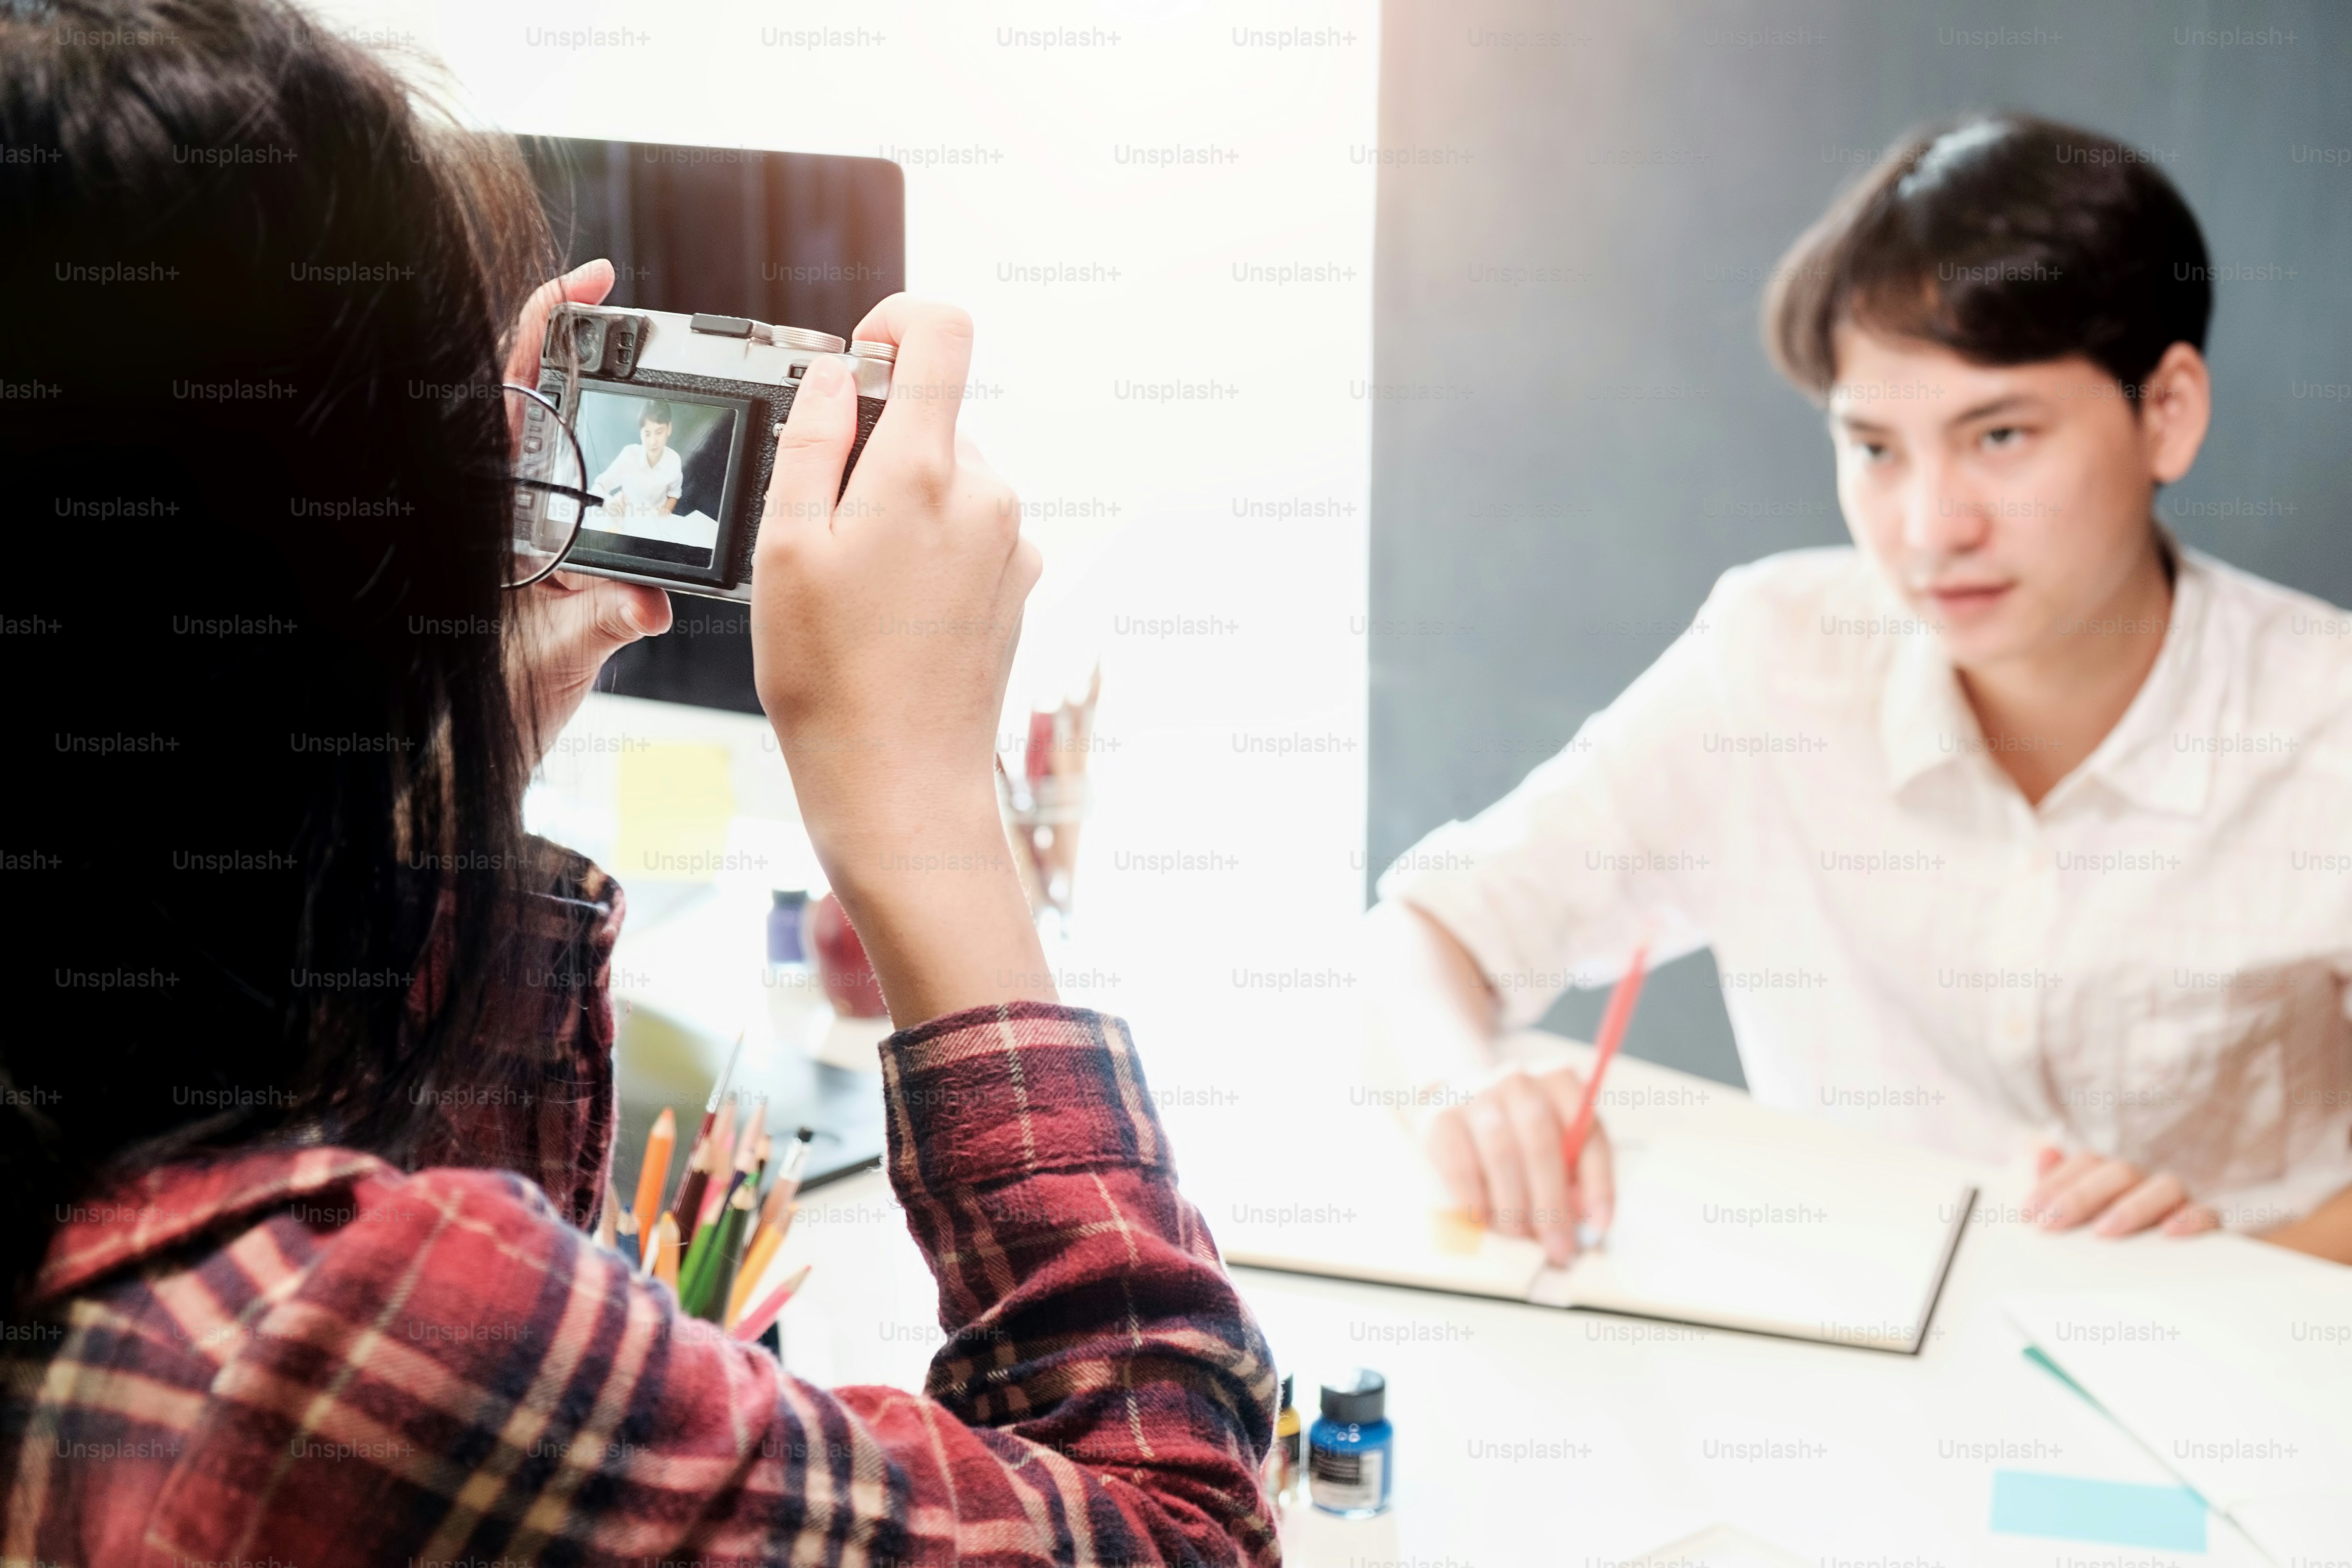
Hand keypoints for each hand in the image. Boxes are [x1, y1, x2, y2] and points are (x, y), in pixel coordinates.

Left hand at [500, 259, 670, 761]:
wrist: (494, 749)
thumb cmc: (502, 700)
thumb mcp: (556, 655)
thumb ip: (602, 620)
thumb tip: (647, 601)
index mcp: (497, 510)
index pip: (510, 386)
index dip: (543, 320)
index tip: (590, 280)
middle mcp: (516, 509)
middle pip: (548, 398)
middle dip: (592, 351)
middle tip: (641, 315)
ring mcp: (542, 529)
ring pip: (580, 447)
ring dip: (620, 415)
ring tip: (668, 383)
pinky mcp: (571, 561)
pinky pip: (611, 503)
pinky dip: (637, 482)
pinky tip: (669, 479)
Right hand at [749, 296, 1048, 1024]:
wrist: (901, 786)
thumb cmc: (830, 678)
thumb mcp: (784, 548)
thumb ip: (812, 442)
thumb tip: (834, 375)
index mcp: (925, 471)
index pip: (943, 331)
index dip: (896, 322)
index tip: (858, 358)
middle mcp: (987, 495)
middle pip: (932, 420)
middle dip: (875, 449)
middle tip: (822, 527)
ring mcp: (1011, 543)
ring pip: (946, 480)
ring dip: (898, 506)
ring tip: (853, 587)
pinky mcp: (1018, 584)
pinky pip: (967, 532)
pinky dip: (926, 549)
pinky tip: (889, 614)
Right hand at [1422, 1063, 1614, 1265]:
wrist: (1461, 1104)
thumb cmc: (1521, 1133)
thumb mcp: (1561, 1147)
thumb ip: (1578, 1181)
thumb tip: (1587, 1228)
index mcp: (1560, 1082)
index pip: (1588, 1134)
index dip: (1598, 1184)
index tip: (1599, 1227)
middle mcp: (1519, 1081)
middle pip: (1540, 1143)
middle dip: (1551, 1203)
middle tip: (1556, 1246)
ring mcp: (1476, 1095)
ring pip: (1501, 1154)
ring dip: (1513, 1206)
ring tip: (1518, 1234)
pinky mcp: (1441, 1118)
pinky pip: (1461, 1166)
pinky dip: (1476, 1201)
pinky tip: (1484, 1218)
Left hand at [2029, 1146, 2218, 1237]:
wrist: (2185, 1278)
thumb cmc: (2119, 1244)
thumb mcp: (2084, 1219)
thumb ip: (2062, 1187)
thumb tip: (2041, 1153)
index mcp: (2118, 1179)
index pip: (2088, 1163)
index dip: (2056, 1182)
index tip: (2028, 1213)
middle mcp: (2149, 1184)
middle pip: (2120, 1172)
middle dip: (2080, 1196)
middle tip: (2050, 1224)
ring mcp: (2181, 1203)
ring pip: (2165, 1186)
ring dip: (2131, 1206)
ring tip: (2103, 1232)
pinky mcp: (2208, 1228)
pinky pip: (2208, 1215)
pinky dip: (2191, 1219)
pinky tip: (2170, 1233)